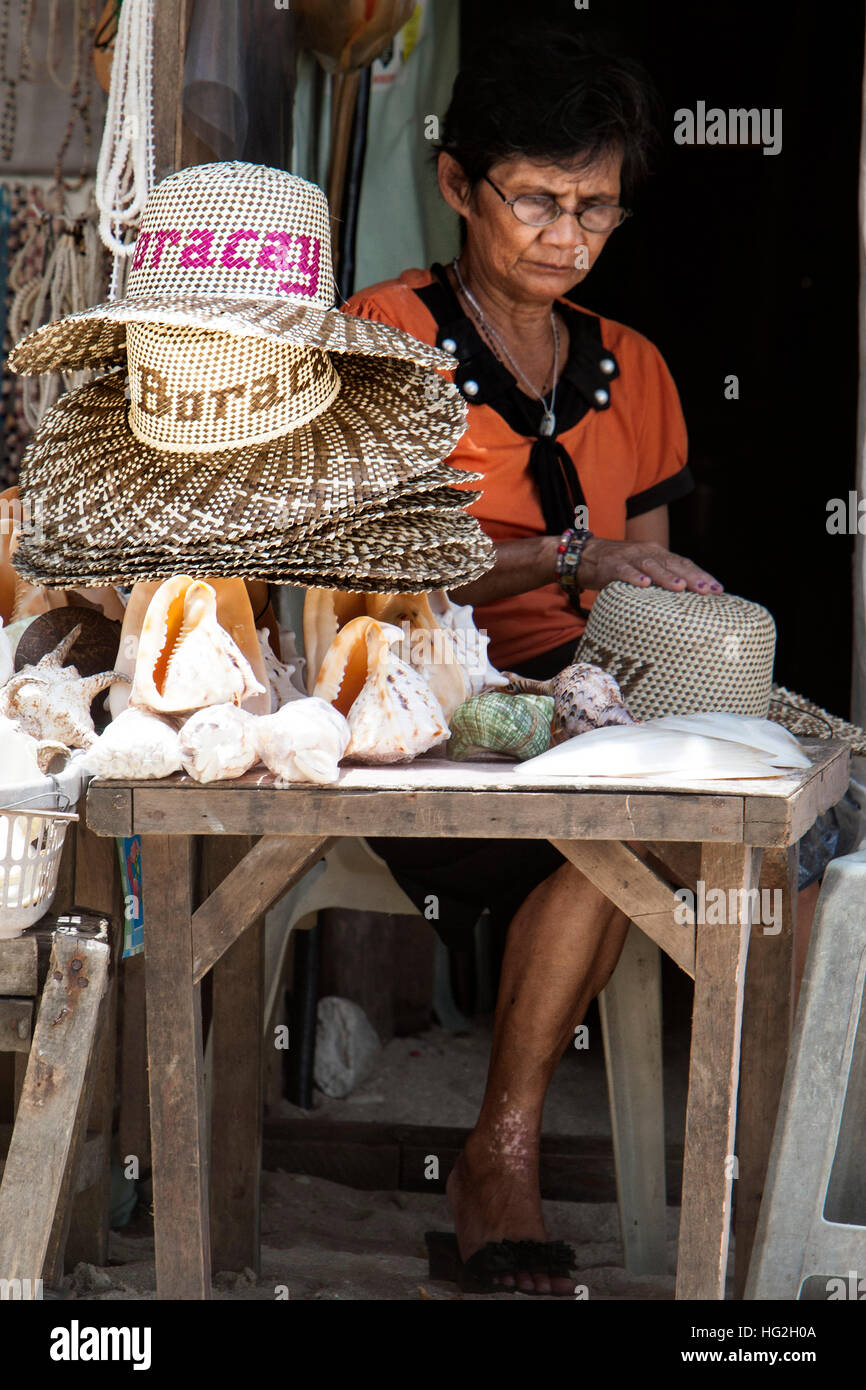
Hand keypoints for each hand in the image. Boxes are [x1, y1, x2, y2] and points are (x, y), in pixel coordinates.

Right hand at [577, 537, 722, 594]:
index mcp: (658, 553)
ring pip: (650, 565)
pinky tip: (644, 585)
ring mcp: (628, 557)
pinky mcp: (610, 565)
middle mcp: (646, 551)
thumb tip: (687, 601)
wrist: (583, 556)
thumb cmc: (618, 568)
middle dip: (691, 576)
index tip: (718, 591)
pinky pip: (623, 570)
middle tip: (707, 590)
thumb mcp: (643, 570)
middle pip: (673, 563)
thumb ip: (661, 580)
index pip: (684, 563)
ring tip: (680, 588)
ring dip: (666, 577)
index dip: (701, 575)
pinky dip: (633, 577)